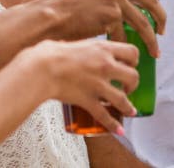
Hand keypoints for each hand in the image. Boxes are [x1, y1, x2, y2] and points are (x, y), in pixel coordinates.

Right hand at [20, 39, 139, 132]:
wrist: (39, 69)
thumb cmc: (48, 54)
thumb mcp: (69, 43)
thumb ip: (77, 47)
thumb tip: (70, 48)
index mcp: (101, 48)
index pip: (132, 52)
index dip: (134, 61)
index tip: (130, 65)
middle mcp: (105, 65)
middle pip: (133, 76)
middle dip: (134, 84)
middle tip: (128, 87)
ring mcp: (98, 85)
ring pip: (123, 99)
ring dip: (129, 107)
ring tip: (129, 110)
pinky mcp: (89, 101)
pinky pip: (105, 116)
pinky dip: (113, 125)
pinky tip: (118, 130)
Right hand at [39, 0, 165, 57]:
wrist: (54, 15)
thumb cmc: (70, 6)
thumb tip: (132, 0)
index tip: (158, 6)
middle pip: (152, 0)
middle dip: (161, 18)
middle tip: (162, 31)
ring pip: (144, 21)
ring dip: (152, 39)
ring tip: (154, 51)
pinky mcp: (111, 15)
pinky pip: (126, 33)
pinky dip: (129, 45)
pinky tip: (130, 53)